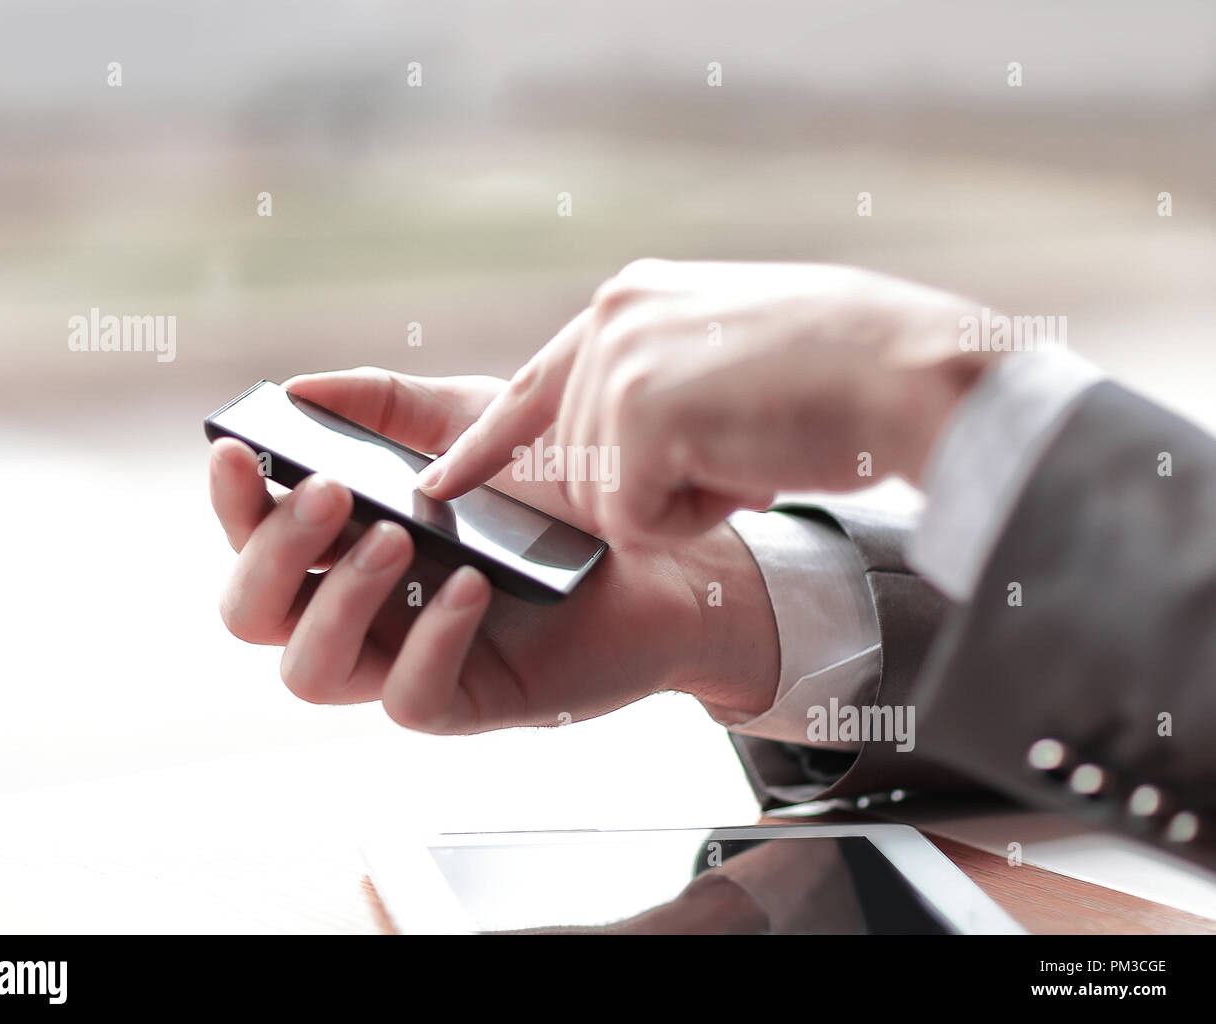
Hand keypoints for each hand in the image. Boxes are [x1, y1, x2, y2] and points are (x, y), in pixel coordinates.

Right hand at [209, 368, 780, 730]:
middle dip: (272, 553)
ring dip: (338, 600)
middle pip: (253, 614)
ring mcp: (407, 660)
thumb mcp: (469, 427)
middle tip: (329, 491)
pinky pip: (410, 699)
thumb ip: (385, 406)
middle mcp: (361, 611)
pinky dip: (430, 638)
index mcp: (344, 547)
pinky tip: (472, 583)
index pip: (253, 540)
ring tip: (397, 537)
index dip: (234, 502)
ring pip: (310, 672)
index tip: (239, 448)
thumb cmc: (556, 489)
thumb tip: (297, 387)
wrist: (661, 550)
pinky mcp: (468, 701)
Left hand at [417, 260, 991, 542]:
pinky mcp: (637, 416)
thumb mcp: (729, 354)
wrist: (913, 372)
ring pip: (608, 501)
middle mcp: (610, 321)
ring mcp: (618, 364)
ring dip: (683, 504)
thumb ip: (658, 381)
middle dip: (648, 492)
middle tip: (738, 457)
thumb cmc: (847, 372)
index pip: (532, 387)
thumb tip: (617, 447)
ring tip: (754, 453)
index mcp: (632, 301)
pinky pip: (636, 523)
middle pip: (573, 465)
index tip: (439, 485)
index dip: (486, 447)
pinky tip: (751, 471)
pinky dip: (698, 521)